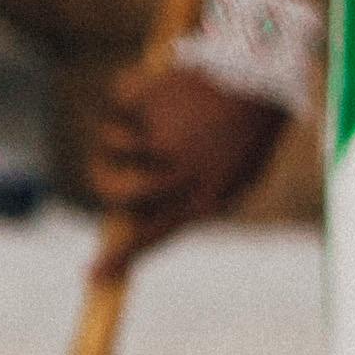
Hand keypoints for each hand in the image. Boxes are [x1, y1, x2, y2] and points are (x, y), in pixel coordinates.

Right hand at [84, 53, 285, 258]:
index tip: (92, 276)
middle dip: (105, 179)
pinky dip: (132, 89)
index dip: (121, 257)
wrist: (263, 78)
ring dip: (123, 126)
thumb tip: (137, 220)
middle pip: (116, 192)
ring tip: (159, 112)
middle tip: (106, 168)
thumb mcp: (232, 178)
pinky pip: (119, 95)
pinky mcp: (153, 100)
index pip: (154, 237)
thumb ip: (191, 201)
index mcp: (206, 199)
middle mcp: (180, 173)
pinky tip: (163, 84)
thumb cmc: (248, 132)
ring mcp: (163, 136)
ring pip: (111, 139)